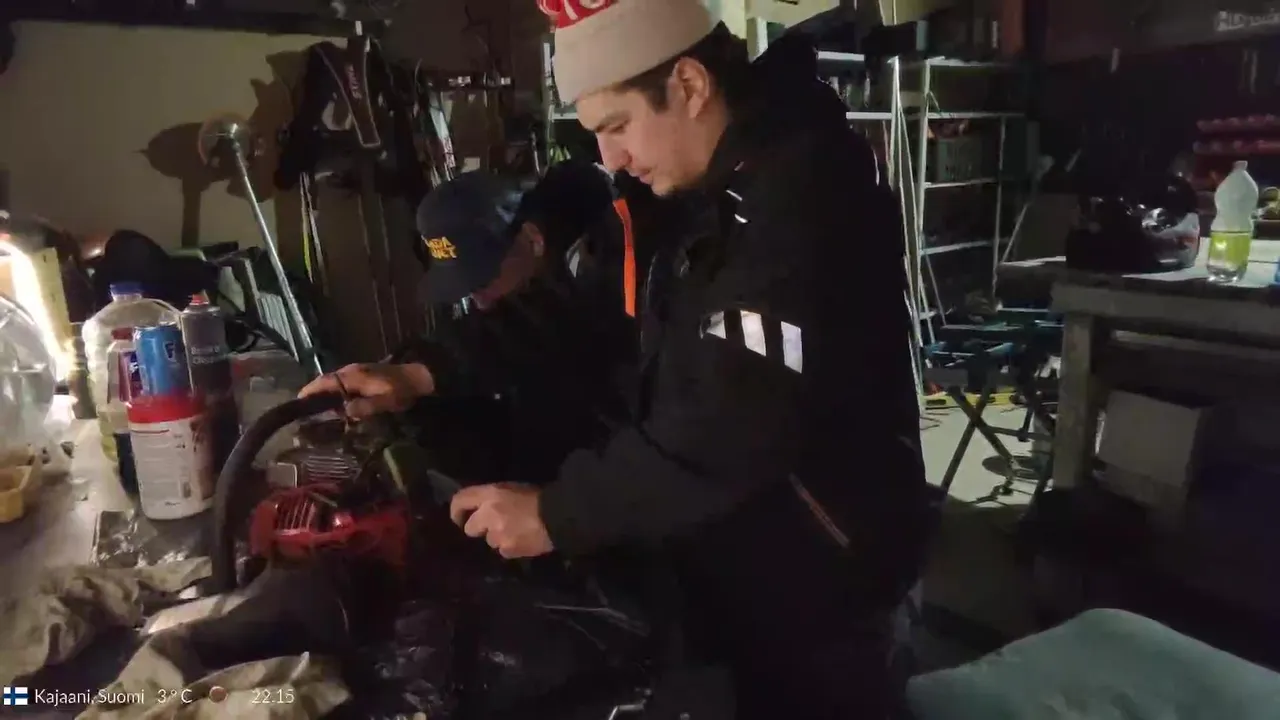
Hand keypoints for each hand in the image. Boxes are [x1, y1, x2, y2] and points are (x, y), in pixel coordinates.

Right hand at [298, 362, 434, 418]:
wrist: (418, 377)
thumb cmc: (401, 391)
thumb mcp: (385, 402)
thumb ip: (365, 407)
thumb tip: (345, 411)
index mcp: (354, 376)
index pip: (326, 381)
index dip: (311, 390)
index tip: (298, 400)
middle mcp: (352, 370)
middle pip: (327, 380)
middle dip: (315, 392)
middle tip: (304, 408)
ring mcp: (358, 371)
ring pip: (335, 381)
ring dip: (325, 392)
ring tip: (316, 408)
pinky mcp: (365, 375)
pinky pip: (343, 382)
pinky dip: (336, 391)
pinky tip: (337, 403)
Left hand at [449, 483, 553, 558]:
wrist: (560, 516)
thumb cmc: (539, 498)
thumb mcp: (512, 489)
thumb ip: (494, 498)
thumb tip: (481, 508)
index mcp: (490, 494)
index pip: (460, 500)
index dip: (456, 510)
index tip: (458, 518)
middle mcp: (488, 514)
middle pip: (469, 528)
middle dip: (480, 528)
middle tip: (494, 526)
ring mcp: (497, 534)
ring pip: (489, 540)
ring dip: (498, 538)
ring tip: (516, 532)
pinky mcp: (507, 550)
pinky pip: (503, 550)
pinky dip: (510, 547)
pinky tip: (523, 541)